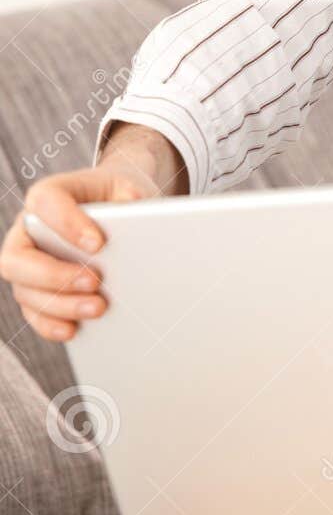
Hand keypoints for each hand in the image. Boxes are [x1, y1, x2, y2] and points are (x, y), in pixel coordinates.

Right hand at [0, 123, 185, 341]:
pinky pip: (33, 314)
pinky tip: (75, 329)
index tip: (98, 242)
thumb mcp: (125, 185)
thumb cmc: (114, 196)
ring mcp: (27, 266)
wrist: (113, 209)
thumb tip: (133, 205)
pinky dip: (51, 325)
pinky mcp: (36, 292)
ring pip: (25, 291)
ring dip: (60, 304)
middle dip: (55, 275)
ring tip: (99, 307)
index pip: (44, 203)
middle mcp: (26, 233)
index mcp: (46, 196)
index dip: (66, 223)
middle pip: (18, 258)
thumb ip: (127, 193)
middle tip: (95, 281)